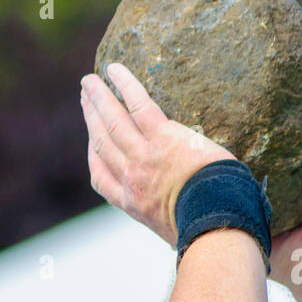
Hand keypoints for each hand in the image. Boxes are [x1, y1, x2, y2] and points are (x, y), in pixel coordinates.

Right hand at [81, 62, 238, 245]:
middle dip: (91, 119)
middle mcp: (131, 179)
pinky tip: (113, 70)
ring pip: (113, 123)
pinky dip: (124, 86)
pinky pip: (138, 106)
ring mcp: (143, 158)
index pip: (102, 178)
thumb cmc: (205, 229)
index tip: (91, 141)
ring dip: (97, 99)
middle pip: (102, 144)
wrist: (216, 224)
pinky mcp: (162, 138)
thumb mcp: (177, 231)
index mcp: (133, 204)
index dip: (93, 156)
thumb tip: (185, 213)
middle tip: (85, 99)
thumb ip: (172, 215)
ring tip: (88, 81)